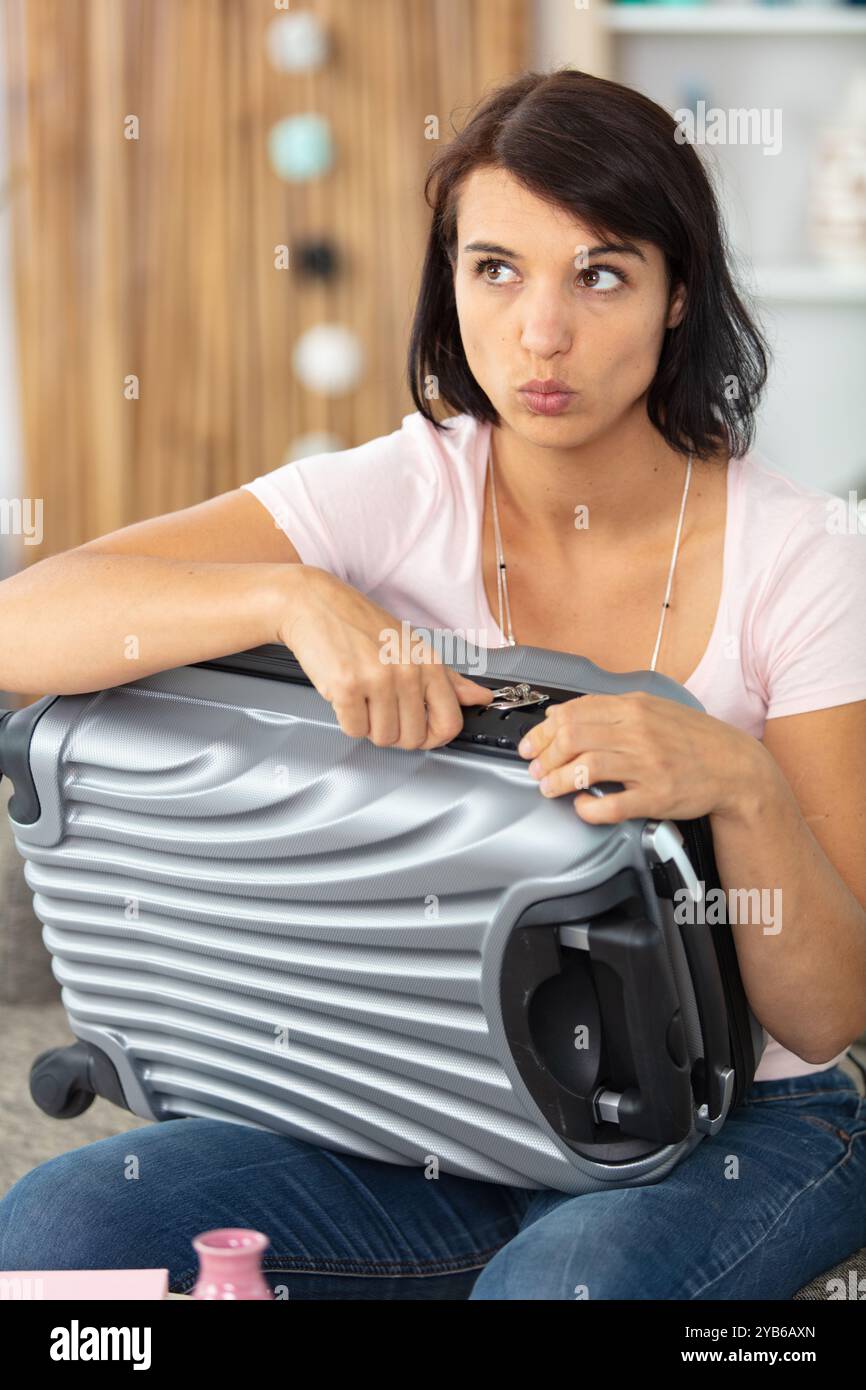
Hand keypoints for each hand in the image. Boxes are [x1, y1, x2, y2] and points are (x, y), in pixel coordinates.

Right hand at [276, 566, 492, 749]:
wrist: (314, 604)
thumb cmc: (360, 623)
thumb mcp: (412, 645)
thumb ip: (448, 678)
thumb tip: (480, 696)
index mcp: (428, 662)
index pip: (449, 722)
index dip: (433, 737)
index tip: (421, 733)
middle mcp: (407, 671)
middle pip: (413, 738)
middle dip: (395, 731)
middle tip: (381, 708)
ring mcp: (377, 680)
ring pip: (383, 738)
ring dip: (369, 725)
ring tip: (362, 697)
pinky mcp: (346, 687)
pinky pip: (354, 730)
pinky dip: (347, 720)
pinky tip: (345, 695)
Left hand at [516, 690, 764, 824]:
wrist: (735, 766)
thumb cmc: (691, 739)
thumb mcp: (653, 709)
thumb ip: (608, 710)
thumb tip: (561, 715)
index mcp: (634, 707)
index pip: (573, 712)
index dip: (544, 731)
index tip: (532, 745)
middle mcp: (639, 732)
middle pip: (572, 737)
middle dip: (545, 755)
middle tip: (536, 769)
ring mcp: (647, 765)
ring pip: (586, 767)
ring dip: (558, 780)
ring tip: (549, 787)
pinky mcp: (656, 797)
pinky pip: (611, 805)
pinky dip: (588, 808)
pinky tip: (582, 806)